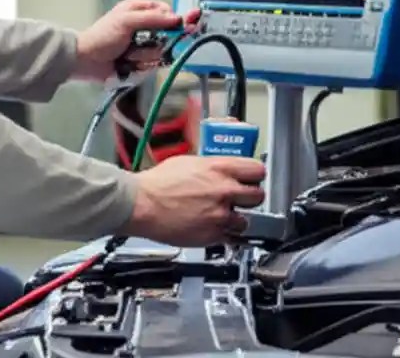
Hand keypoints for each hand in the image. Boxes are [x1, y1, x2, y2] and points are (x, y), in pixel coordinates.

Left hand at [74, 0, 199, 81]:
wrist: (86, 61)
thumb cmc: (102, 36)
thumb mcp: (126, 21)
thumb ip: (152, 18)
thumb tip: (176, 18)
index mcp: (139, 10)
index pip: (166, 12)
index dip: (174, 20)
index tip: (180, 27)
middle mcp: (143, 27)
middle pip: (168, 34)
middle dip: (157, 42)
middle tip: (142, 44)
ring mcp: (143, 45)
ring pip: (160, 52)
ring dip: (144, 55)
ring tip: (127, 55)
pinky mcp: (140, 62)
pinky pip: (151, 65)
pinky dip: (140, 65)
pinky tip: (128, 64)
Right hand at [123, 155, 266, 245]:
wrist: (141, 205)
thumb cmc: (157, 184)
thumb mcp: (188, 162)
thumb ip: (211, 167)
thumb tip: (222, 169)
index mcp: (219, 168)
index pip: (258, 170)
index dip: (255, 176)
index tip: (252, 179)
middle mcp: (224, 190)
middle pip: (258, 196)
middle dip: (250, 198)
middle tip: (240, 199)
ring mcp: (220, 214)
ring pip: (246, 220)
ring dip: (237, 219)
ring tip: (221, 216)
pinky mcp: (213, 235)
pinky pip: (230, 237)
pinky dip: (224, 234)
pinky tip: (211, 227)